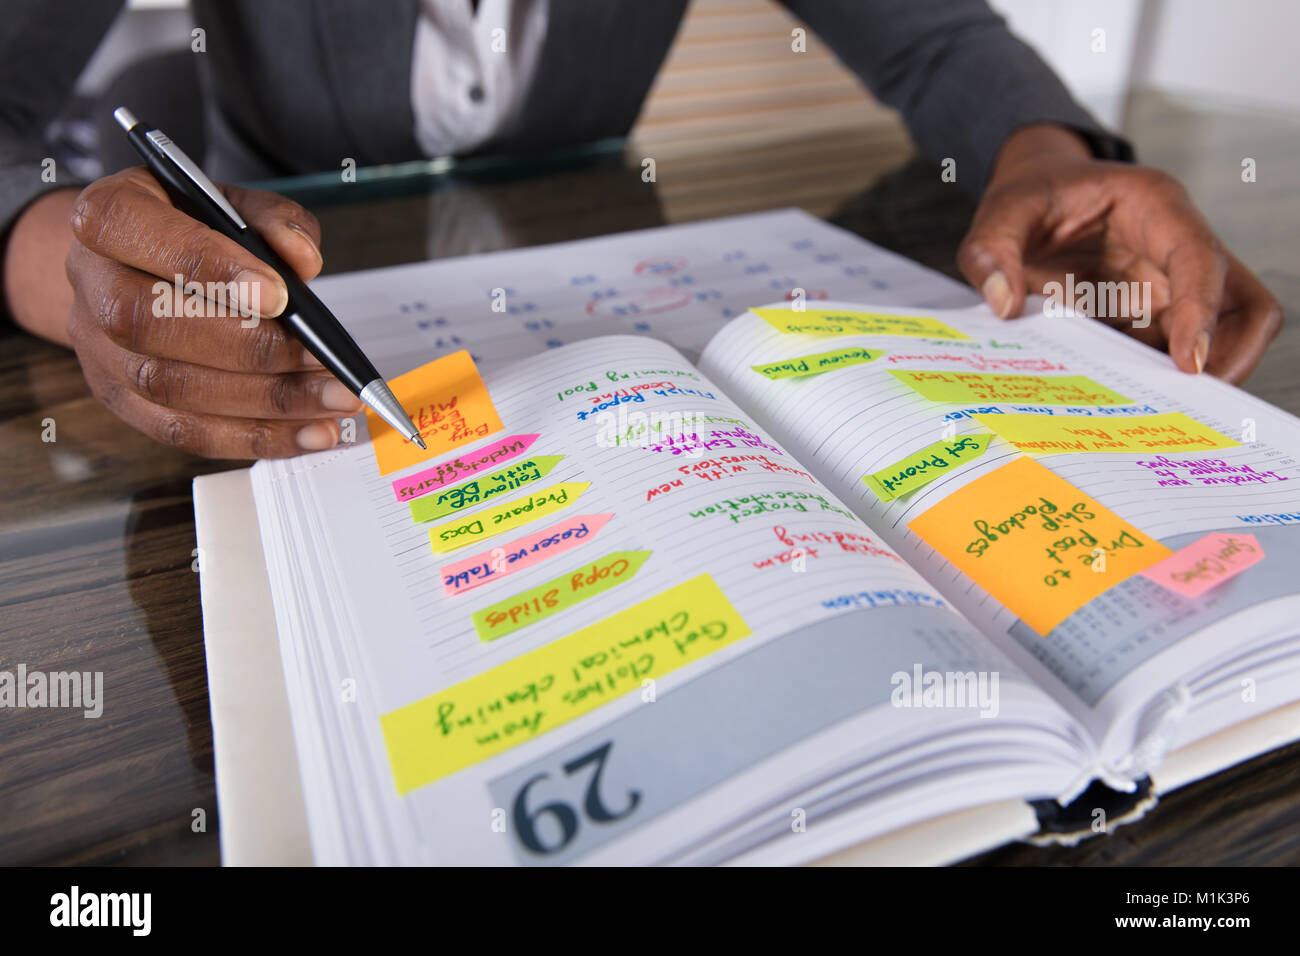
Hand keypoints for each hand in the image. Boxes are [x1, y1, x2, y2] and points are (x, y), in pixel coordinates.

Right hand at [62, 166, 361, 457]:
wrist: (141, 269)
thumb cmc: (195, 231)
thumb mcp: (237, 205)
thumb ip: (273, 220)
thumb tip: (302, 259)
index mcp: (109, 215)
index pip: (133, 231)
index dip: (205, 264)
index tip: (278, 294)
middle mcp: (91, 282)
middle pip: (149, 324)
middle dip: (249, 349)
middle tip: (323, 362)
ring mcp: (99, 349)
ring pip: (170, 388)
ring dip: (264, 402)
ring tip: (331, 402)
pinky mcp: (122, 401)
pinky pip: (184, 431)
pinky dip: (254, 436)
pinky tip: (308, 433)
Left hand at [957, 124, 1282, 383]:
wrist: (1030, 197)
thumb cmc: (1030, 195)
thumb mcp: (1001, 211)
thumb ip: (991, 250)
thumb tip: (1004, 303)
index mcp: (1154, 207)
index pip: (1200, 258)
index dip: (1201, 310)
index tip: (1187, 363)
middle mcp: (1174, 247)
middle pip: (1239, 303)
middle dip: (1227, 354)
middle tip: (1190, 402)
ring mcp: (1167, 284)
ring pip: (1219, 333)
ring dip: (1195, 373)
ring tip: (1155, 409)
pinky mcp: (1149, 314)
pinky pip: (1170, 351)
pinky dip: (1156, 379)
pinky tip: (1124, 402)